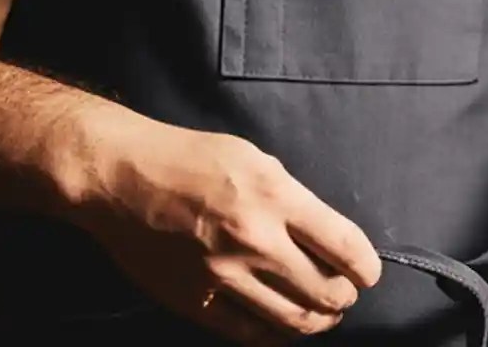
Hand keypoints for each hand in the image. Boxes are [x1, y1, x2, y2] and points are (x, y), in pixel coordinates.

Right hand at [64, 105, 381, 344]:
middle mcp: (253, 239)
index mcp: (274, 195)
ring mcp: (222, 276)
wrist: (119, 176)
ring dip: (318, 319)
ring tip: (319, 311)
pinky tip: (279, 322)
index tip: (367, 272)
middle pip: (327, 292)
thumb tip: (323, 236)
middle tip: (343, 290)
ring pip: (294, 320)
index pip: (346, 246)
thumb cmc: (185, 158)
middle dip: (345, 296)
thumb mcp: (252, 157)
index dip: (367, 267)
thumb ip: (291, 198)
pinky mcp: (195, 301)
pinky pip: (250, 334)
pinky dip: (275, 334)